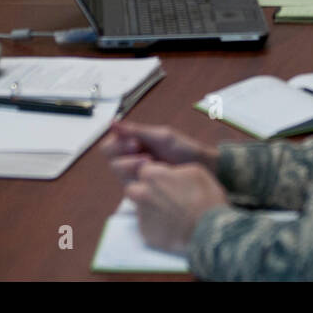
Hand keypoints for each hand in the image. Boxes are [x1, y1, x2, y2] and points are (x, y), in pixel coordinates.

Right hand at [101, 120, 218, 184]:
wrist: (203, 167)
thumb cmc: (183, 149)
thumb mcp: (161, 137)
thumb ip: (136, 131)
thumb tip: (112, 123)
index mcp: (133, 144)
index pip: (110, 146)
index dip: (117, 145)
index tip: (135, 143)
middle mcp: (131, 161)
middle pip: (112, 161)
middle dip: (127, 158)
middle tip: (146, 157)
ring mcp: (137, 177)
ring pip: (119, 175)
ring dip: (133, 168)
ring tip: (153, 165)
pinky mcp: (144, 190)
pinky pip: (130, 188)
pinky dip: (140, 180)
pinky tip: (156, 177)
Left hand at [127, 162, 228, 252]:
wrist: (208, 231)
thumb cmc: (205, 197)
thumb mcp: (195, 172)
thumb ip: (175, 170)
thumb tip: (170, 174)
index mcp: (152, 176)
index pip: (143, 171)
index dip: (155, 176)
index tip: (165, 181)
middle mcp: (141, 194)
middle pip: (133, 189)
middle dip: (143, 191)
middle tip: (162, 197)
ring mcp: (142, 216)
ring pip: (139, 209)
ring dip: (150, 209)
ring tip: (170, 214)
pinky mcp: (146, 234)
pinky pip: (147, 227)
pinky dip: (156, 226)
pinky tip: (172, 227)